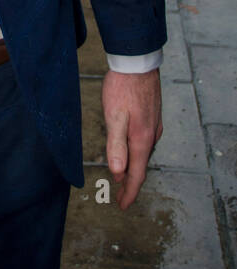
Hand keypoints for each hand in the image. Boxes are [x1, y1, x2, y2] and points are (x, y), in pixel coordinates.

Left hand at [102, 68, 161, 209]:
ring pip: (143, 153)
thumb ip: (115, 145)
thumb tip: (117, 173)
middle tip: (121, 195)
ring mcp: (153, 126)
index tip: (122, 206)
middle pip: (140, 165)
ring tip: (123, 176)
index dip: (129, 192)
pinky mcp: (152, 116)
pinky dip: (136, 151)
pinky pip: (145, 141)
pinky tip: (130, 148)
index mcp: (141, 140)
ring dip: (133, 166)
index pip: (136, 174)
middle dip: (130, 182)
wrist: (137, 63)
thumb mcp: (114, 117)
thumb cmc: (122, 89)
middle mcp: (151, 136)